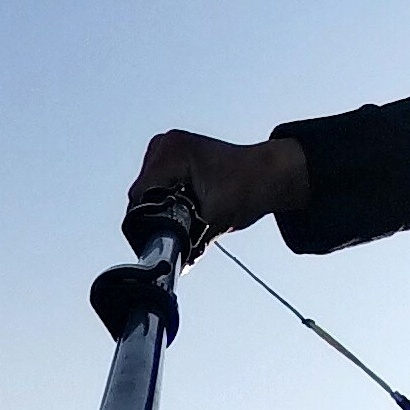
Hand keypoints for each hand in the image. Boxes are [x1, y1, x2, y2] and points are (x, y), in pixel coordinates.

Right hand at [129, 130, 304, 252]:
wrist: (268, 174)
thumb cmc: (250, 187)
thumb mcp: (215, 219)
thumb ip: (190, 242)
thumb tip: (174, 264)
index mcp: (172, 151)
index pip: (140, 195)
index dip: (149, 222)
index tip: (164, 239)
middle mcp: (165, 144)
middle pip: (142, 194)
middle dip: (157, 215)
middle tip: (183, 228)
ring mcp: (166, 147)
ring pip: (147, 192)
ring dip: (162, 208)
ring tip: (190, 213)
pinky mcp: (171, 156)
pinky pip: (157, 185)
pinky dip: (168, 199)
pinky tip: (186, 204)